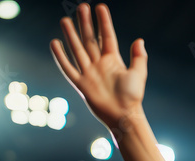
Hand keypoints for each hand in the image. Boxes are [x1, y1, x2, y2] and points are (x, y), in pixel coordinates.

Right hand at [51, 3, 146, 132]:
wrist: (123, 115)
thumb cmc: (133, 97)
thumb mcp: (138, 74)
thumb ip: (138, 57)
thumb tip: (140, 40)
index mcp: (113, 60)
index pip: (107, 36)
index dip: (104, 22)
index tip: (100, 7)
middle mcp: (99, 64)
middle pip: (90, 39)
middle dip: (86, 23)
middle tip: (81, 7)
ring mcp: (89, 73)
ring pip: (78, 49)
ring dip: (71, 35)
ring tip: (65, 19)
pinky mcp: (81, 84)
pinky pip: (68, 68)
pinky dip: (61, 57)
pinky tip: (54, 43)